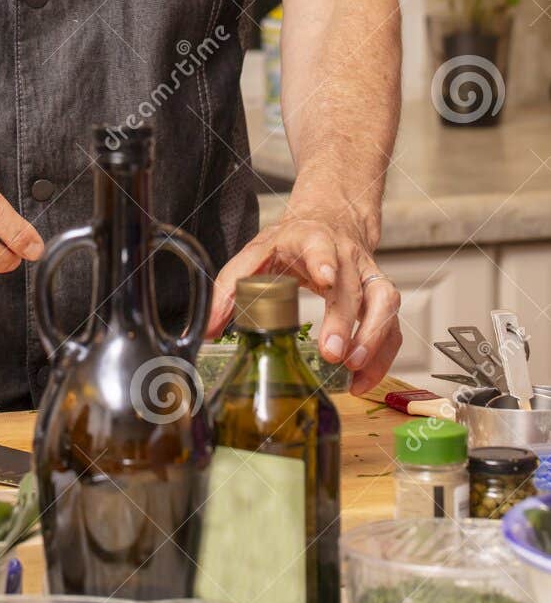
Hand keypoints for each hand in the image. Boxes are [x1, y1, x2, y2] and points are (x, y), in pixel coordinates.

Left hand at [206, 205, 401, 393]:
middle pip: (355, 285)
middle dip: (346, 320)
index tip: (324, 278)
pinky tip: (362, 380)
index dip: (325, 260)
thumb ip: (231, 285)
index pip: (322, 246)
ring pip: (384, 303)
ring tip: (353, 369)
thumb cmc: (292, 242)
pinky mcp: (380, 297)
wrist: (330, 221)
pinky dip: (382, 356)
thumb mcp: (257, 252)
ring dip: (373, 339)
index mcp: (314, 239)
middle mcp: (348, 256)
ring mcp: (368, 275)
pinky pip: (391, 327)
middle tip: (333, 353)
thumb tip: (211, 327)